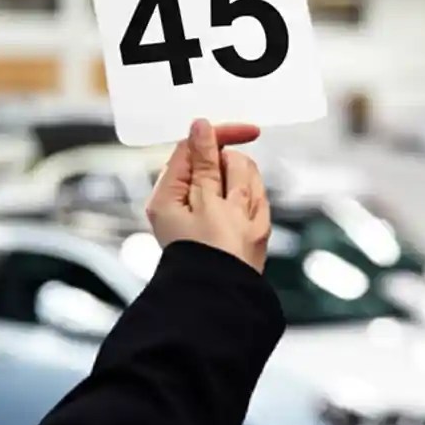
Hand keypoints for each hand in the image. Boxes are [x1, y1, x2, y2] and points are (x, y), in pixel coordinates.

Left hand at [146, 119, 271, 271]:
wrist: (228, 298)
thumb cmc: (214, 254)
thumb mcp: (209, 200)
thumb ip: (205, 161)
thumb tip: (200, 127)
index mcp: (170, 195)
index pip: (194, 147)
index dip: (222, 136)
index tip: (252, 132)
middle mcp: (185, 202)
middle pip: (219, 165)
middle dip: (238, 177)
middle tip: (239, 205)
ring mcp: (210, 215)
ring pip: (238, 183)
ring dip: (249, 195)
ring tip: (245, 224)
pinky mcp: (229, 225)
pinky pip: (248, 203)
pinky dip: (255, 211)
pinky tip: (252, 231)